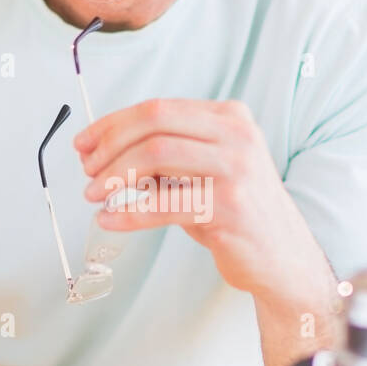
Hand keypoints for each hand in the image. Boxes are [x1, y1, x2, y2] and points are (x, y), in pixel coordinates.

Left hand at [74, 98, 331, 301]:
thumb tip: (104, 149)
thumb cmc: (235, 213)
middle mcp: (237, 135)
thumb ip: (166, 154)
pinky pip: (164, 204)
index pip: (158, 108)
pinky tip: (109, 219)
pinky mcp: (229, 206)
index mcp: (230, 117)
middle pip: (154, 124)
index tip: (84, 143)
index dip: (113, 124)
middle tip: (87, 170)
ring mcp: (236, 169)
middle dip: (110, 145)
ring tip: (95, 194)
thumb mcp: (205, 170)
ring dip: (115, 175)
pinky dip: (129, 212)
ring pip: (155, 156)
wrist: (283, 257)